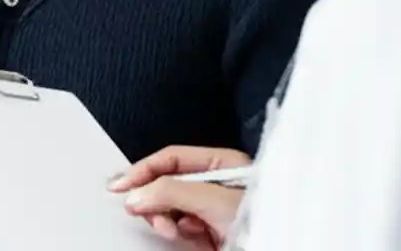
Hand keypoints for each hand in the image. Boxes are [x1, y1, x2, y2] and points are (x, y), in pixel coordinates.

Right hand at [108, 146, 250, 248]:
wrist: (280, 246)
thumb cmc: (264, 222)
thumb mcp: (212, 199)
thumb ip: (171, 192)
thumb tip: (137, 193)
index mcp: (222, 164)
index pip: (171, 159)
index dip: (143, 169)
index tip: (120, 185)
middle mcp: (216, 184)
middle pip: (166, 183)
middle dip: (152, 198)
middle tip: (140, 209)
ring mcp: (212, 210)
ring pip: (170, 208)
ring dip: (165, 219)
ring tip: (171, 229)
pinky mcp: (209, 234)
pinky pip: (179, 229)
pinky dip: (176, 233)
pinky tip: (187, 237)